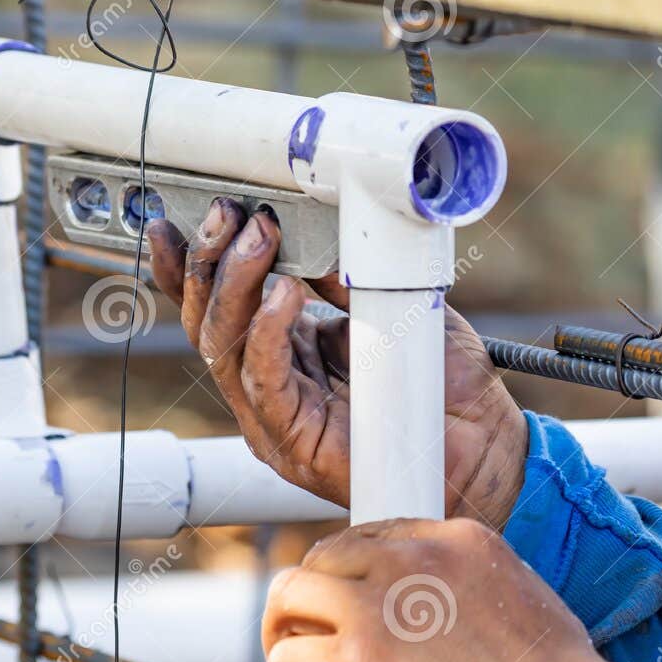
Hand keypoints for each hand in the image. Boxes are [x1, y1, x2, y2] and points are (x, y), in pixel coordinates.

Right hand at [146, 200, 526, 527]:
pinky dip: (267, 334)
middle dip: (208, 262)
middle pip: (207, 324)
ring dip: (235, 285)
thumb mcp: (388, 307)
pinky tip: (284, 295)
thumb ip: (346, 278)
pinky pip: (263, 382)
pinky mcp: (294, 441)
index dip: (185, 268)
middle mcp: (265, 388)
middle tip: (231, 213)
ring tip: (260, 237)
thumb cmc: (441, 385)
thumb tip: (316, 229)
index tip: (175, 219)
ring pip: (222, 348)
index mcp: (278, 356)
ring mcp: (274, 418)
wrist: (486, 447)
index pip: (214, 309)